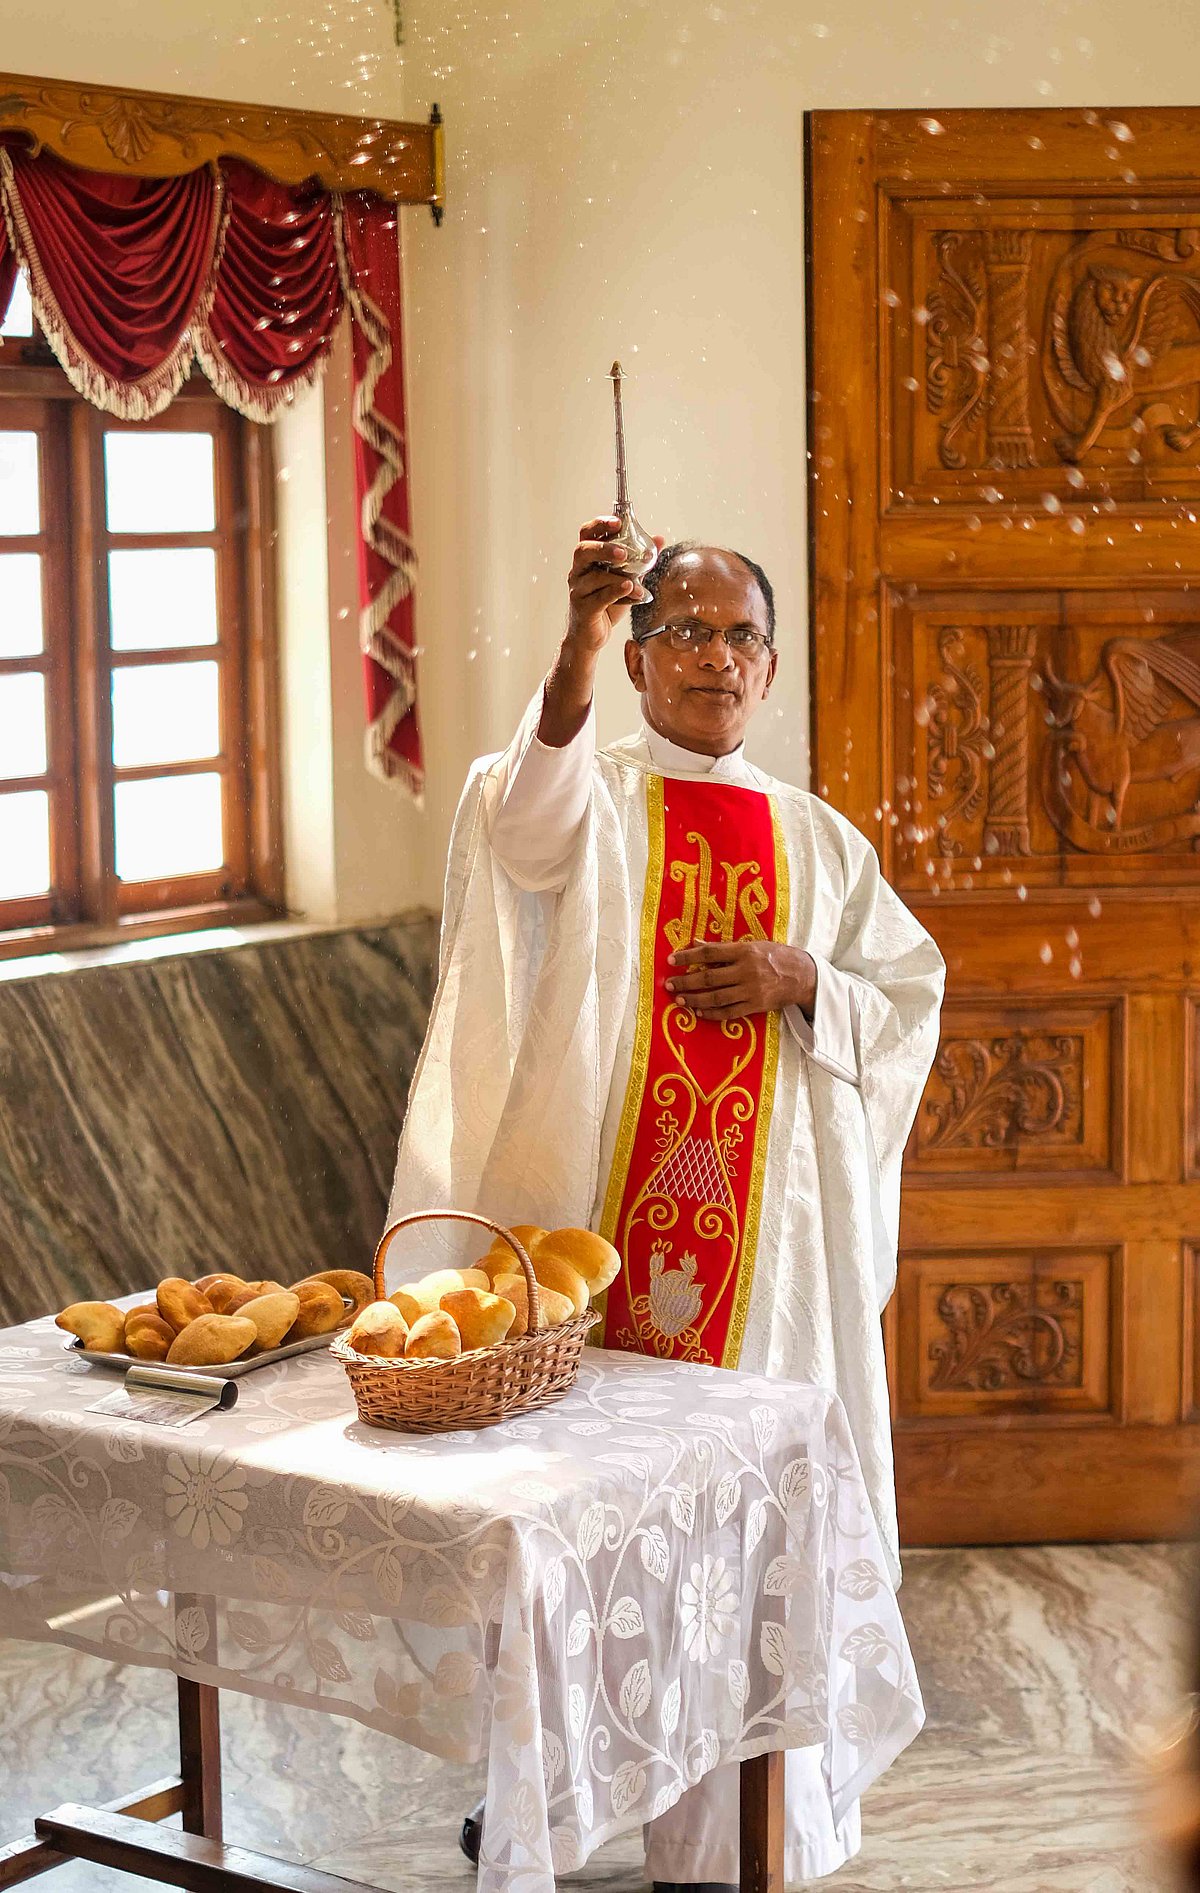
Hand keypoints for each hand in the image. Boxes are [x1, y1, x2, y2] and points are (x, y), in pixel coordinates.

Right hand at [566, 516, 664, 653]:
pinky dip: (615, 592)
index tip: (618, 522)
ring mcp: (578, 590)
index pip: (587, 534)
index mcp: (588, 560)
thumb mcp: (626, 579)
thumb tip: (659, 539)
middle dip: (603, 548)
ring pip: (594, 577)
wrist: (591, 637)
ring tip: (637, 585)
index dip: (600, 524)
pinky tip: (629, 589)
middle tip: (623, 552)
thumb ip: (640, 560)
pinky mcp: (584, 609)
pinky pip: (598, 598)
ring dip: (619, 578)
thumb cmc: (606, 605)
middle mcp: (579, 572)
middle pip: (583, 551)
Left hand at [665, 941, 815, 1022]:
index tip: (671, 960)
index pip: (709, 953)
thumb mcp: (751, 945)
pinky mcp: (756, 1006)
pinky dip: (712, 1013)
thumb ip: (723, 948)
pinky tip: (699, 1011)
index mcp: (744, 951)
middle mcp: (746, 970)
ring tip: (679, 999)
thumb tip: (696, 943)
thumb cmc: (774, 956)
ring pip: (716, 997)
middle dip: (686, 981)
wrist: (802, 975)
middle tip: (669, 984)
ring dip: (694, 999)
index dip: (688, 956)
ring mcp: (751, 990)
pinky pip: (729, 1012)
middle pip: (709, 977)